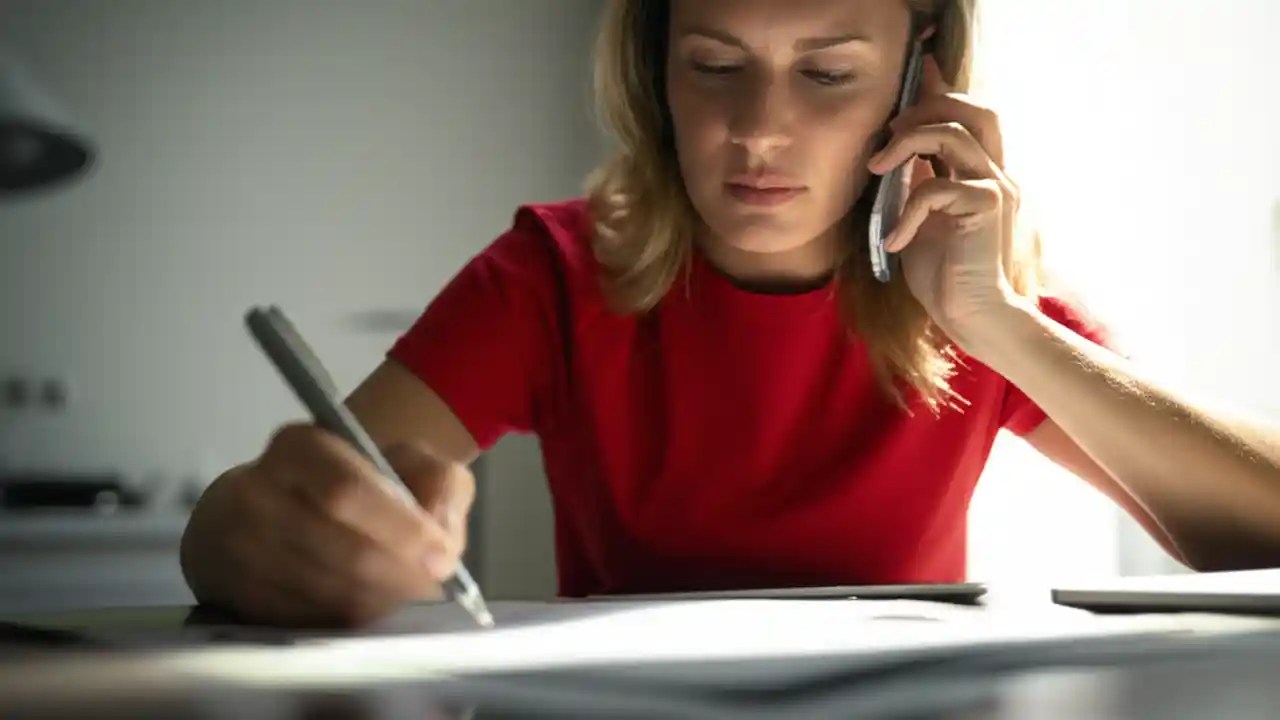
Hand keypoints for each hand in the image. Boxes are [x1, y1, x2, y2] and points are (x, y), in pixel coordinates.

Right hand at [179, 423, 473, 626]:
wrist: (301, 500)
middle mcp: (254, 490)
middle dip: (393, 573)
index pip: (345, 490)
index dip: (399, 530)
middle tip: (427, 584)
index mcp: (299, 446)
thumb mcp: (413, 462)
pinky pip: (298, 617)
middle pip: (335, 547)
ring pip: (319, 589)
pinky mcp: (229, 589)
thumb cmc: (367, 481)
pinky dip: (342, 617)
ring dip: (373, 598)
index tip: (441, 557)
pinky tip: (364, 603)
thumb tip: (440, 544)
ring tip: (399, 591)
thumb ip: (441, 485)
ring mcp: (234, 545)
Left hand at [866, 55, 1023, 346]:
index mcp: (979, 173)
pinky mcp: (987, 208)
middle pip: (973, 109)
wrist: (971, 316)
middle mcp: (994, 174)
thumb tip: (892, 156)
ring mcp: (995, 187)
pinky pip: (938, 188)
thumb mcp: (921, 220)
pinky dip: (907, 210)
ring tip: (877, 168)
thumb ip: (917, 185)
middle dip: (926, 108)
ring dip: (907, 142)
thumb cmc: (944, 276)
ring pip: (954, 134)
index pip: (967, 116)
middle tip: (888, 133)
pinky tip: (896, 239)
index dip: (941, 93)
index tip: (915, 76)